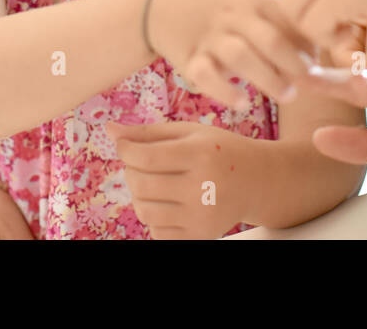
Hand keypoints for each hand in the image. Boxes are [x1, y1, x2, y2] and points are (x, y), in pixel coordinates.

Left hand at [106, 121, 249, 238]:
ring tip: (152, 182)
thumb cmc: (219, 150)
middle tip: (140, 163)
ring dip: (139, 195)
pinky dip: (154, 216)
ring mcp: (202, 216)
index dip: (126, 151)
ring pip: (144, 211)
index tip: (125, 146)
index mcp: (201, 154)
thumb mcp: (190, 133)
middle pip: (142, 185)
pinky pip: (156, 231)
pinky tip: (168, 201)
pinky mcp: (200, 236)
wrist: (257, 181)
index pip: (146, 157)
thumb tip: (109, 130)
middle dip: (131, 172)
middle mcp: (203, 187)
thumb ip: (149, 133)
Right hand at [148, 0, 313, 106]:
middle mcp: (234, 16)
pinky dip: (225, 91)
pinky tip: (242, 104)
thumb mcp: (250, 0)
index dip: (310, 43)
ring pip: (240, 56)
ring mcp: (211, 37)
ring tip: (288, 96)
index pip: (290, 20)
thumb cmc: (221, 7)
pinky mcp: (189, 58)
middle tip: (312, 83)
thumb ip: (281, 20)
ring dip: (268, 77)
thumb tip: (321, 48)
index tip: (323, 63)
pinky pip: (206, 75)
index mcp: (255, 0)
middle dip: (295, 64)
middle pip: (270, 39)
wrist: (162, 4)